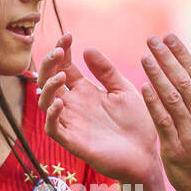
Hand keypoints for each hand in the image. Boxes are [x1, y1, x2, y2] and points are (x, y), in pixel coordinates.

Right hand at [38, 32, 159, 183]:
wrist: (145, 155)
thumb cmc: (136, 124)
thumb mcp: (123, 90)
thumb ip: (106, 71)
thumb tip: (87, 48)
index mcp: (85, 91)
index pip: (64, 66)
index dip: (62, 50)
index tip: (68, 36)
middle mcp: (74, 105)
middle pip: (49, 81)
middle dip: (49, 64)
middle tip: (58, 51)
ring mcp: (71, 123)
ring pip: (45, 102)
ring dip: (48, 87)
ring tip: (61, 75)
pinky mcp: (72, 142)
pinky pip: (52, 128)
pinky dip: (51, 115)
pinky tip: (61, 103)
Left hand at [139, 33, 190, 190]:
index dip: (181, 54)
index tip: (168, 37)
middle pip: (183, 81)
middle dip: (167, 58)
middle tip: (152, 40)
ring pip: (172, 97)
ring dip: (157, 75)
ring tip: (145, 57)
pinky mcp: (176, 148)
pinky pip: (163, 121)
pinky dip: (154, 103)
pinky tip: (144, 87)